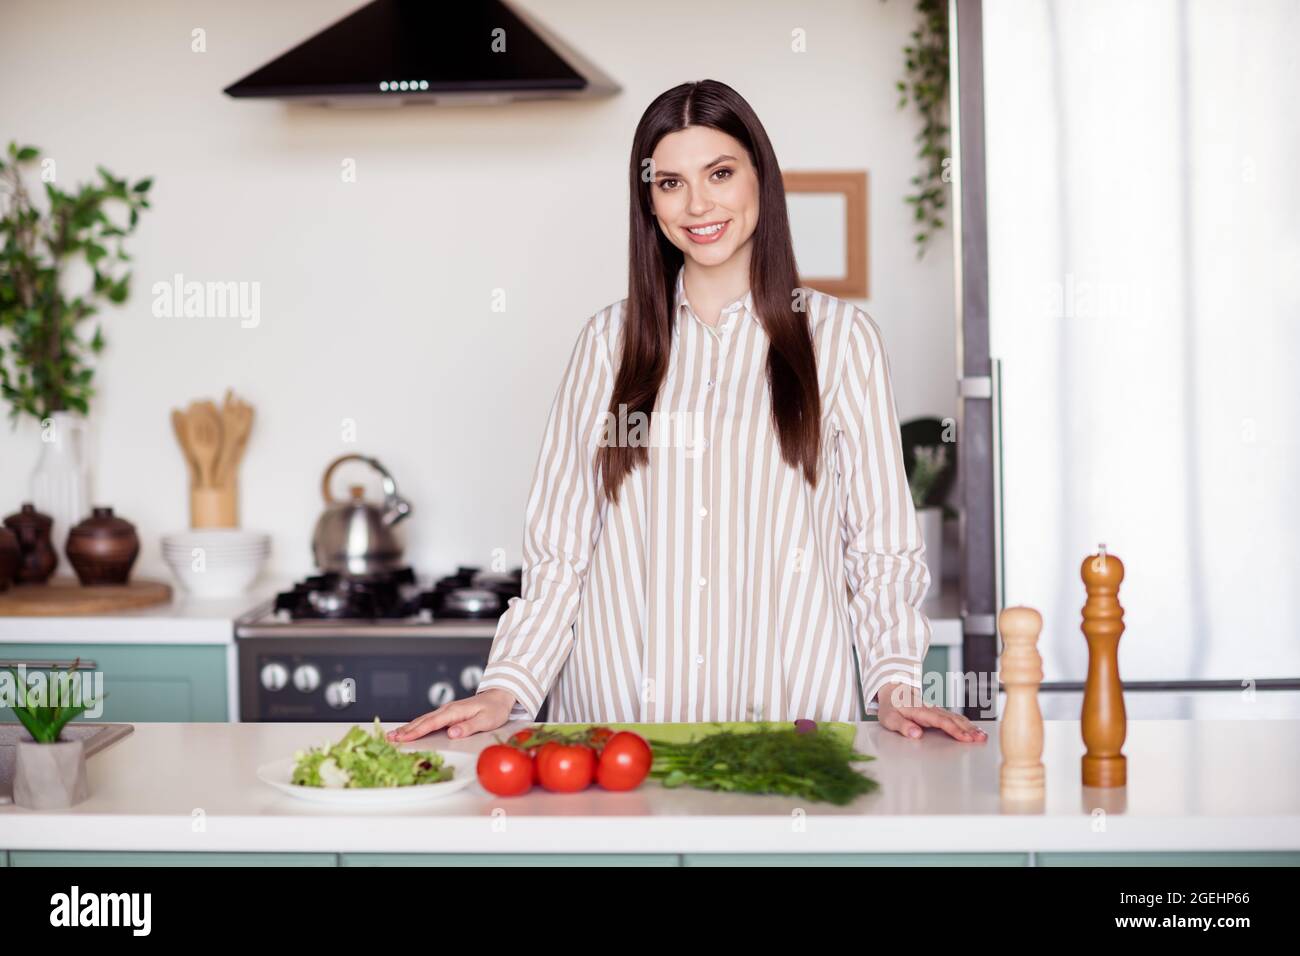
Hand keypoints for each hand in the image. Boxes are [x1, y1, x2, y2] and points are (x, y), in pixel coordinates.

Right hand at [386, 688, 516, 742]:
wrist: (499, 697)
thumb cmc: (494, 709)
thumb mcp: (486, 721)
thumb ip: (468, 727)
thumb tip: (452, 733)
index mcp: (455, 711)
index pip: (431, 723)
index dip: (416, 731)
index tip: (403, 738)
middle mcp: (448, 709)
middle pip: (422, 721)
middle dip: (405, 729)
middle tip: (389, 738)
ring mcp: (446, 711)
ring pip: (423, 719)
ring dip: (408, 727)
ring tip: (393, 734)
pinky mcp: (447, 714)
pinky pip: (428, 720)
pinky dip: (416, 725)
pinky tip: (409, 730)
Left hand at [875, 681, 987, 741]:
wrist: (894, 691)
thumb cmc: (891, 707)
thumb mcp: (889, 718)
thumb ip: (902, 726)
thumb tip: (916, 734)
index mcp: (920, 711)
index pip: (940, 721)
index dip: (954, 730)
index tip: (965, 738)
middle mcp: (932, 709)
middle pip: (953, 720)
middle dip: (968, 730)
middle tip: (981, 739)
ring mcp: (938, 711)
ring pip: (957, 718)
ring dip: (971, 727)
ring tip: (983, 737)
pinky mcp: (940, 713)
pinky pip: (956, 718)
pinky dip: (968, 725)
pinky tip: (976, 731)